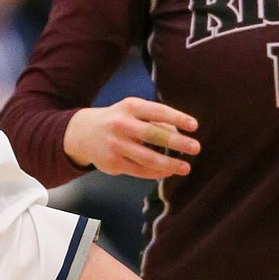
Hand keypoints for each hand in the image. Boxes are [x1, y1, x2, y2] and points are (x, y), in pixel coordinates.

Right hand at [63, 97, 199, 179]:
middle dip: (176, 141)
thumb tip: (179, 135)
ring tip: (186, 167)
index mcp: (129, 107)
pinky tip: (168, 171)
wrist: (82, 132)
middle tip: (196, 147)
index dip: (177, 117)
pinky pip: (140, 170)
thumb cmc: (118, 120)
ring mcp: (116, 144)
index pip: (157, 111)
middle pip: (152, 134)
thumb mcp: (132, 112)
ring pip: (147, 157)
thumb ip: (155, 120)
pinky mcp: (113, 162)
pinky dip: (157, 172)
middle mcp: (121, 124)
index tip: (195, 126)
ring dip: (169, 163)